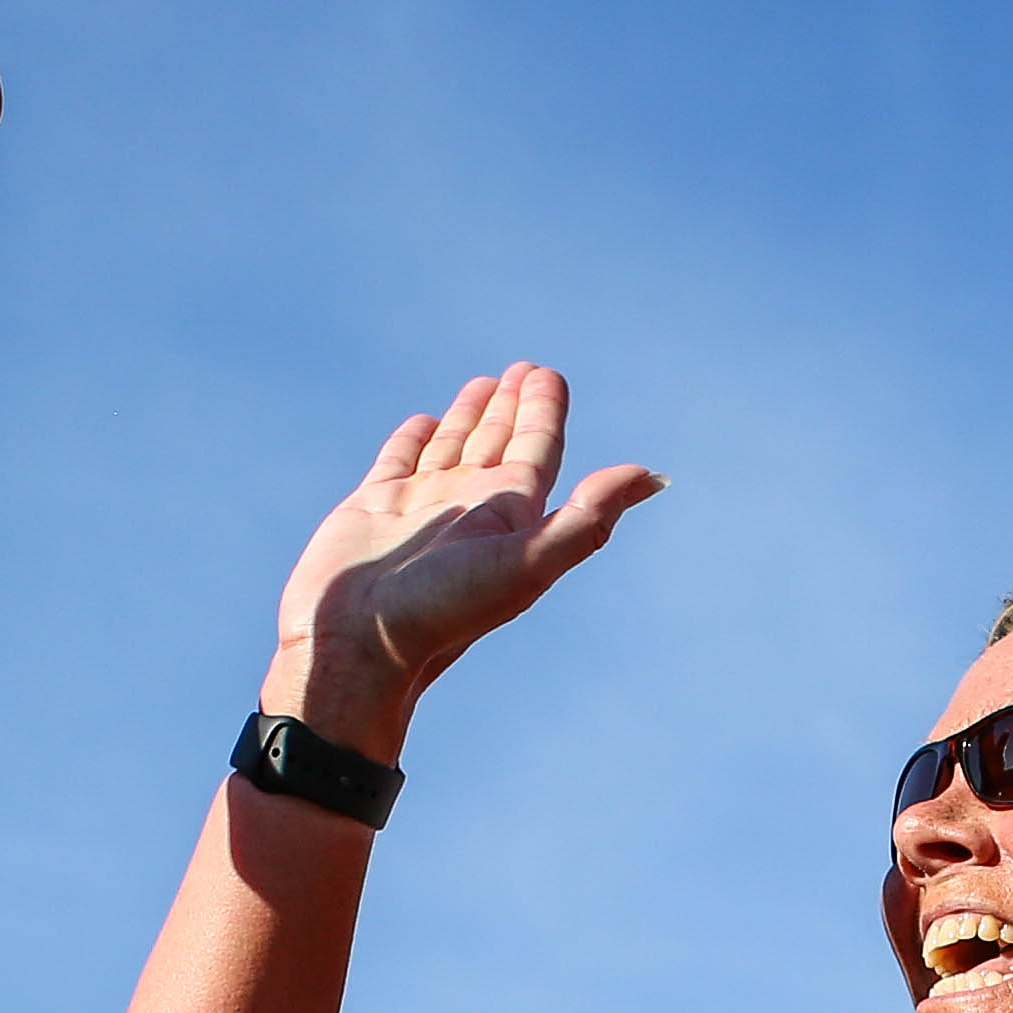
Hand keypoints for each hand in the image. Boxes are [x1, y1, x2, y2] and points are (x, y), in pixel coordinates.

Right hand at [264, 365, 659, 753]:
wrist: (357, 644)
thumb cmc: (442, 612)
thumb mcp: (527, 564)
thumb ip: (588, 519)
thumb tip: (654, 478)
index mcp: (509, 517)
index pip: (537, 449)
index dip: (544, 410)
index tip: (547, 374)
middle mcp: (469, 509)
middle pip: (500, 442)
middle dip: (512, 406)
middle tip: (523, 369)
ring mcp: (420, 508)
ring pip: (453, 447)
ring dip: (470, 416)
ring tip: (483, 383)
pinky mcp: (372, 507)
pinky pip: (400, 460)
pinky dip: (415, 438)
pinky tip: (425, 422)